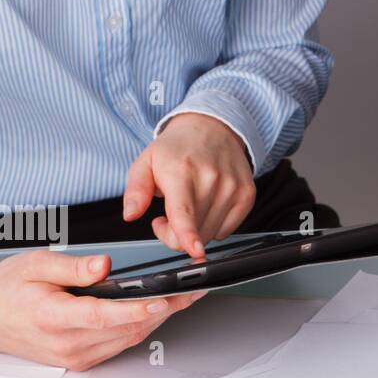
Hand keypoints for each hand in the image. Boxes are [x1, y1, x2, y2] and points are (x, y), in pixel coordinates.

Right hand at [0, 250, 202, 369]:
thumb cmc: (5, 288)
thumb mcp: (35, 264)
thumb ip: (73, 266)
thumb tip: (104, 265)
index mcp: (52, 318)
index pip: (103, 316)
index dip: (138, 308)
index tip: (166, 298)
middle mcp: (67, 344)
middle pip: (126, 329)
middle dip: (164, 309)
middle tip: (192, 290)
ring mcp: (75, 357)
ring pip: (128, 339)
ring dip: (158, 319)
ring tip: (185, 297)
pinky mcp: (81, 361)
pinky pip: (119, 345)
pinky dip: (140, 327)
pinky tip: (157, 310)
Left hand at [122, 112, 255, 259]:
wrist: (213, 127)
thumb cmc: (178, 148)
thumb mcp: (146, 162)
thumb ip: (136, 190)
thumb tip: (130, 214)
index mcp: (181, 171)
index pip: (185, 212)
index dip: (188, 235)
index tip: (195, 250)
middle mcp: (211, 179)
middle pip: (194, 232)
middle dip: (175, 234)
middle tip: (167, 217)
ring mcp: (232, 188)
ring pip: (210, 234)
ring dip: (195, 230)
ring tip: (189, 207)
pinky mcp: (247, 195)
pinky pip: (227, 230)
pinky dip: (214, 225)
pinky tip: (207, 206)